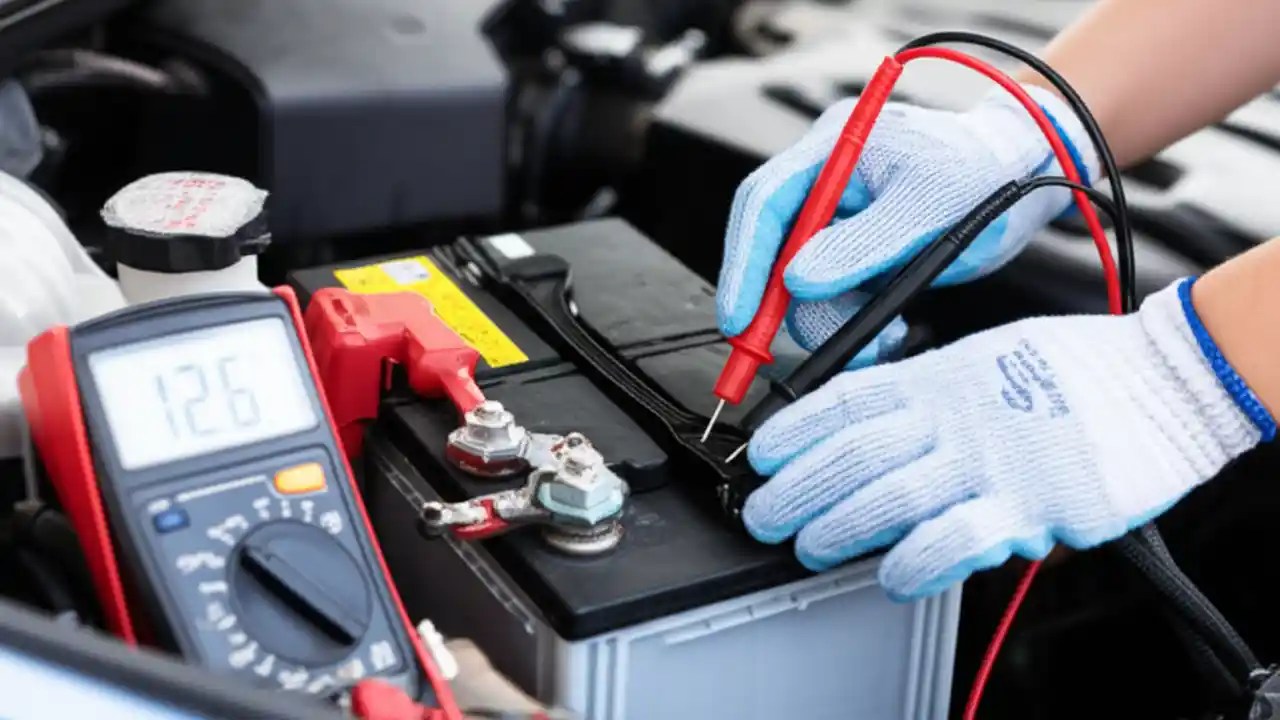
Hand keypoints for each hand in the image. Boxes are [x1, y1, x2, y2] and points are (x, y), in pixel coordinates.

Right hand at [716, 85, 1097, 363]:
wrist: (1027, 174)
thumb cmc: (985, 168)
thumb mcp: (926, 206)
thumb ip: (859, 245)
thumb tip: (798, 282)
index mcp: (832, 152)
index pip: (763, 206)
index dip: (745, 265)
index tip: (740, 318)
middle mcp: (827, 188)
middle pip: (774, 255)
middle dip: (785, 309)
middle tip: (801, 348)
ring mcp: (840, 226)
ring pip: (803, 290)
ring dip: (832, 326)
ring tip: (881, 341)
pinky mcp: (859, 259)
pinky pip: (836, 303)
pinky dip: (855, 328)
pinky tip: (889, 333)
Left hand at [742, 278, 1271, 599]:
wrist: (1164, 383)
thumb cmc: (1076, 371)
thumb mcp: (986, 356)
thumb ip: (928, 390)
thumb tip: (865, 421)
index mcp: (940, 376)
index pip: (846, 399)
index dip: (793, 429)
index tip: (761, 455)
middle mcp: (955, 416)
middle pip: (851, 454)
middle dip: (795, 489)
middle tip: (765, 514)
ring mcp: (991, 461)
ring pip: (888, 497)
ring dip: (837, 528)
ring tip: (808, 547)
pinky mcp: (1032, 506)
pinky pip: (953, 539)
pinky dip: (913, 561)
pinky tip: (890, 575)